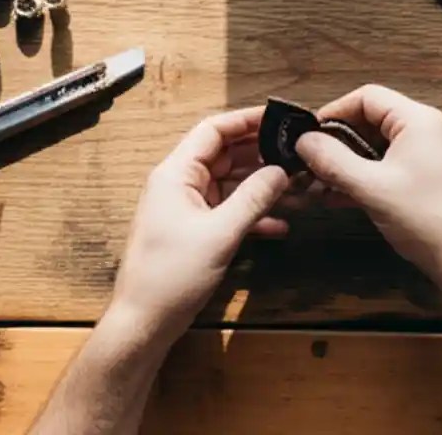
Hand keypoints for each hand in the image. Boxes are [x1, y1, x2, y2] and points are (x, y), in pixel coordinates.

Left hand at [109, 107, 288, 340]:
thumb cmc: (172, 275)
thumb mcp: (220, 234)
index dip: (246, 121)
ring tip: (297, 186)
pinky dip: (252, 215)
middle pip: (224, 155)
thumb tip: (282, 170)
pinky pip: (227, 211)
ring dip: (261, 187)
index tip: (280, 119)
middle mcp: (179, 184)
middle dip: (260, 154)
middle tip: (297, 153)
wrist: (144, 321)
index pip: (213, 130)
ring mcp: (186, 208)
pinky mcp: (194, 231)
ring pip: (230, 184)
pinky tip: (281, 225)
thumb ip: (253, 198)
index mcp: (176, 174)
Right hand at [296, 85, 441, 284]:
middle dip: (339, 141)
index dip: (333, 112)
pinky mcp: (431, 174)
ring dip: (350, 162)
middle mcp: (429, 128)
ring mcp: (433, 152)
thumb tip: (302, 140)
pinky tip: (341, 195)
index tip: (308, 136)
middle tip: (311, 162)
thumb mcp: (369, 187)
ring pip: (380, 144)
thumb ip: (331, 160)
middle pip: (373, 119)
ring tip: (321, 183)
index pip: (367, 97)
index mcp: (419, 120)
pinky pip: (392, 164)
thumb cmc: (420, 218)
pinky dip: (367, 174)